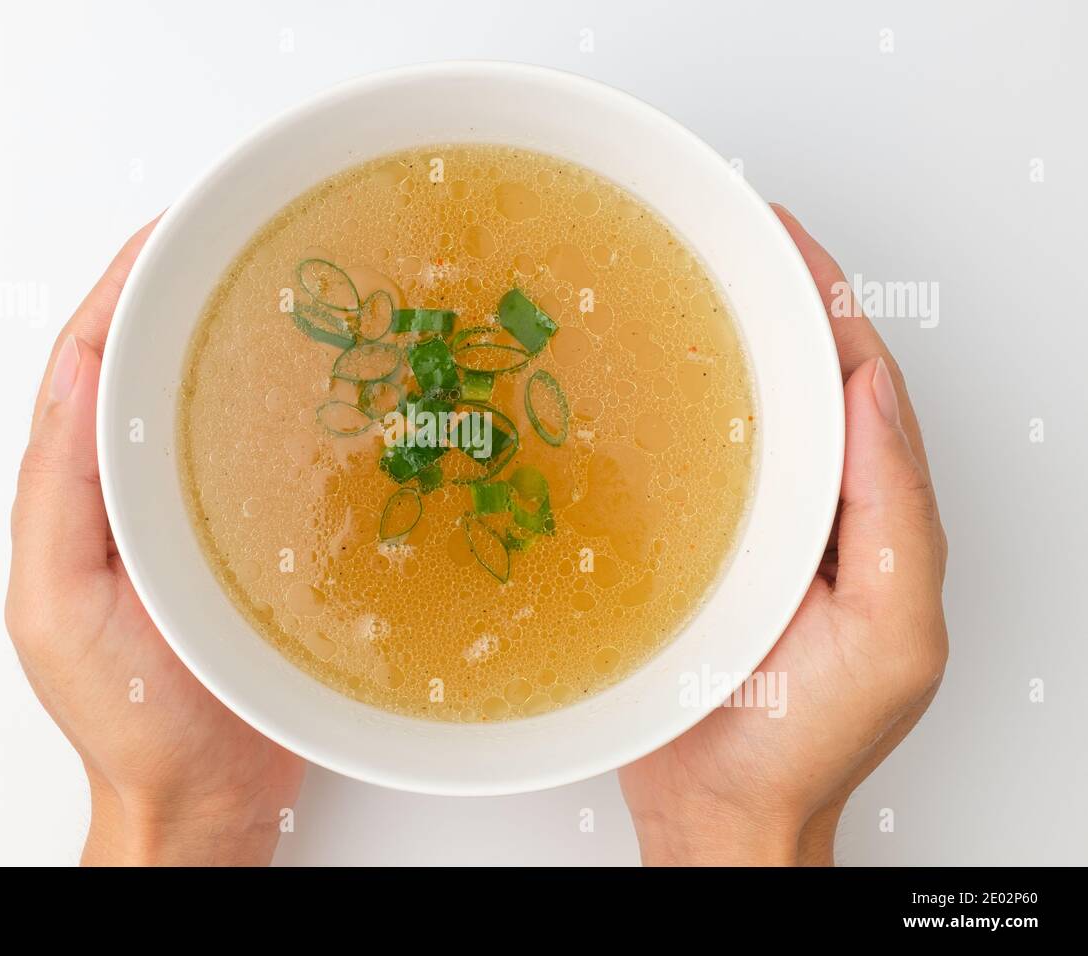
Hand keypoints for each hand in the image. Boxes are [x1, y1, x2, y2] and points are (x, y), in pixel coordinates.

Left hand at [5, 219, 304, 865]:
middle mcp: (131, 492)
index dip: (122, 285)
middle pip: (152, 366)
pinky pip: (262, 457)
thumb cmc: (131, 718)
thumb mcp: (59, 603)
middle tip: (245, 239)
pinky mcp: (248, 541)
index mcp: (74, 494)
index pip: (88, 360)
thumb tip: (76, 373)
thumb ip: (57, 492)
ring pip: (210, 405)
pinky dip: (285, 411)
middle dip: (187, 295)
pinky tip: (330, 390)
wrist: (205, 796)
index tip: (172, 229)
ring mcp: (191, 515)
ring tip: (294, 293)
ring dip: (240, 343)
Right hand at [619, 205, 948, 865]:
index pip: (861, 388)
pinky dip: (669, 414)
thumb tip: (873, 395)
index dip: (832, 308)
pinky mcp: (690, 549)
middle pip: (799, 385)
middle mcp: (813, 514)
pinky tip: (633, 386)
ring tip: (681, 286)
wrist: (721, 812)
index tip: (790, 243)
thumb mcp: (893, 635)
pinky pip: (684, 464)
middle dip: (775, 307)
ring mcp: (750, 529)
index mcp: (874, 521)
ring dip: (719, 350)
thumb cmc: (804, 742)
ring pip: (741, 418)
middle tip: (729, 240)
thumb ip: (898, 514)